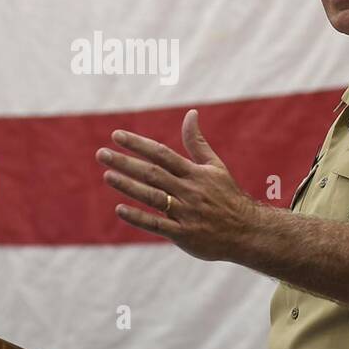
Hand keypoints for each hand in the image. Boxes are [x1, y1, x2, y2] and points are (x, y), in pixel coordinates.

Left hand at [96, 109, 260, 262]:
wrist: (247, 231)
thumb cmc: (228, 196)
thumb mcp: (215, 166)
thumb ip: (197, 142)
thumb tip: (190, 113)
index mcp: (195, 173)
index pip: (161, 154)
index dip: (138, 144)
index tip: (116, 135)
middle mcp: (189, 191)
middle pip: (152, 173)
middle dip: (125, 163)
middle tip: (101, 154)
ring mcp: (186, 213)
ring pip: (152, 197)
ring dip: (128, 186)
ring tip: (107, 175)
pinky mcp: (184, 234)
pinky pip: (158, 225)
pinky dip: (139, 217)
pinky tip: (120, 209)